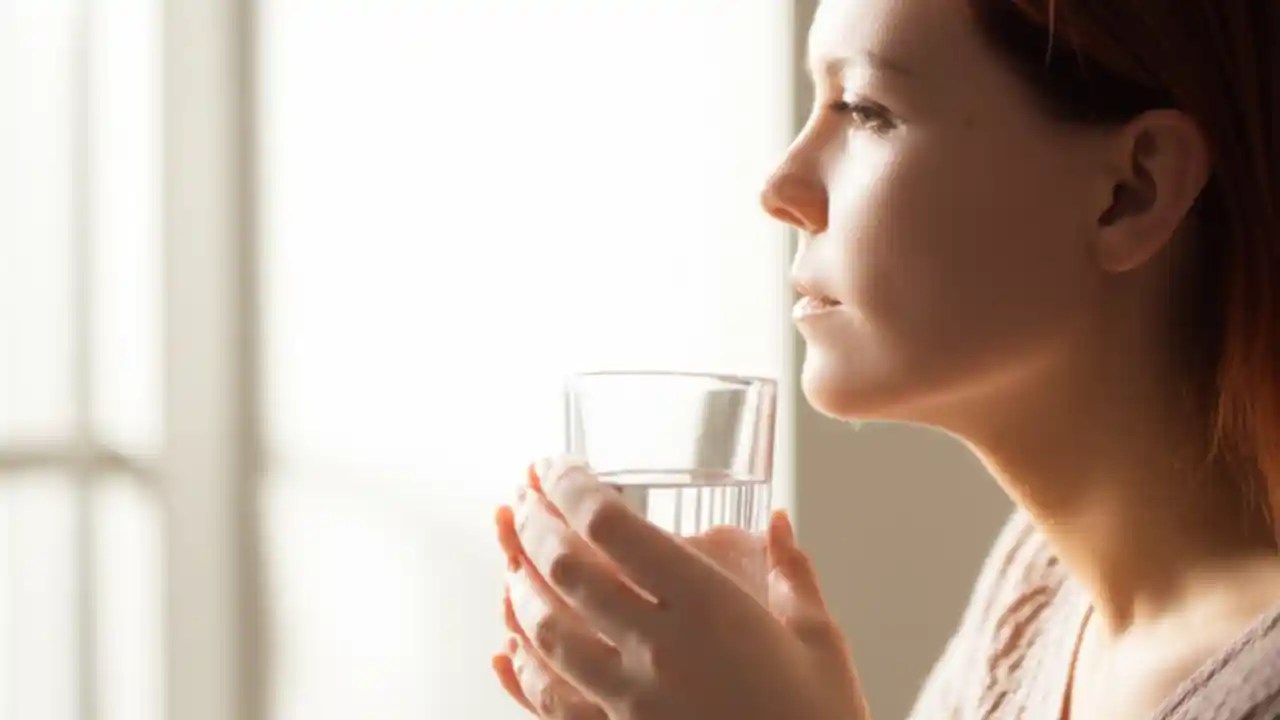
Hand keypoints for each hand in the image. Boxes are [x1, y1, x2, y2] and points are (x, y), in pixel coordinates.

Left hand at [489, 456, 870, 719]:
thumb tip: (779, 521)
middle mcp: (659, 649)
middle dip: (534, 526)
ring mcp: (631, 703)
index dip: (571, 488)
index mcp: (709, 607)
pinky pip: (551, 704)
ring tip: (510, 558)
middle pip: (568, 572)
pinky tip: (505, 648)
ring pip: (547, 634)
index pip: (615, 528)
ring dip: (518, 590)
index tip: (552, 465)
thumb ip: (793, 572)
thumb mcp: (820, 641)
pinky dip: (521, 671)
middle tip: (521, 498)